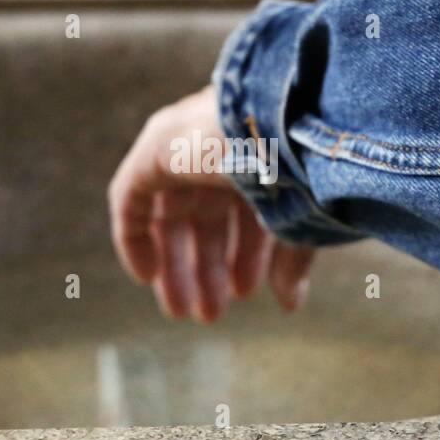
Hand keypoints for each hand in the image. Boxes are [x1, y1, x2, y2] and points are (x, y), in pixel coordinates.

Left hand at [107, 85, 315, 320]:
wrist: (291, 126)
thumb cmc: (309, 168)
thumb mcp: (303, 219)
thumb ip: (293, 257)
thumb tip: (289, 303)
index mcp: (263, 152)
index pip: (246, 209)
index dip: (246, 254)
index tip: (246, 292)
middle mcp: (221, 145)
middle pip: (205, 216)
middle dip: (208, 267)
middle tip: (210, 314)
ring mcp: (186, 145)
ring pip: (170, 215)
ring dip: (178, 265)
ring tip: (186, 311)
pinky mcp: (153, 149)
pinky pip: (130, 199)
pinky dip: (135, 238)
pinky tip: (147, 276)